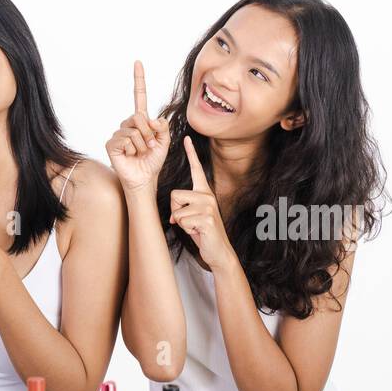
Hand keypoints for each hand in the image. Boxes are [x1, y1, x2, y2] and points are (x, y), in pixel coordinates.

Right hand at [105, 60, 170, 191]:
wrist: (145, 178)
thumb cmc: (153, 160)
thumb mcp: (165, 141)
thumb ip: (162, 127)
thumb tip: (152, 119)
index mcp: (141, 120)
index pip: (139, 96)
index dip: (139, 80)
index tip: (138, 62)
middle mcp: (128, 124)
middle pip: (139, 117)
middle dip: (149, 134)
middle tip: (150, 147)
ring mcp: (118, 134)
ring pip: (134, 131)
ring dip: (143, 145)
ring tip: (141, 153)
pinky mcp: (112, 144)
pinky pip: (126, 140)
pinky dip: (133, 150)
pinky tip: (131, 156)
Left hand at [169, 136, 233, 269]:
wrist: (219, 252)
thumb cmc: (203, 233)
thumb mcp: (192, 217)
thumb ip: (182, 209)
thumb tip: (173, 216)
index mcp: (204, 192)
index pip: (196, 169)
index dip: (191, 153)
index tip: (186, 138)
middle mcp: (207, 195)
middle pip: (174, 195)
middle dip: (175, 211)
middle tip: (190, 222)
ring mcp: (208, 206)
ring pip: (176, 209)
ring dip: (180, 222)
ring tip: (195, 227)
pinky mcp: (206, 218)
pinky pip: (181, 219)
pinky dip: (185, 229)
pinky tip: (198, 232)